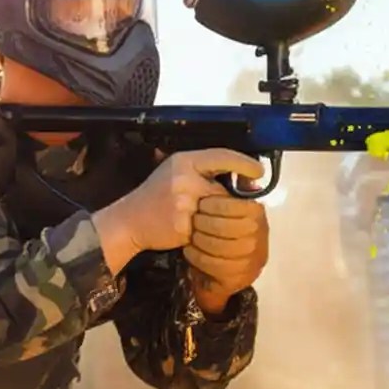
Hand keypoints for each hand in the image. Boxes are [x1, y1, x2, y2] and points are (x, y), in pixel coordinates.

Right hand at [92, 149, 264, 274]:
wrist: (129, 220)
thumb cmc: (156, 196)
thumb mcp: (176, 173)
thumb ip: (204, 173)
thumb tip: (245, 178)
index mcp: (184, 161)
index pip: (222, 156)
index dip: (244, 163)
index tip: (259, 171)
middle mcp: (184, 178)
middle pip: (223, 189)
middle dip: (228, 201)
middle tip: (227, 207)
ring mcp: (183, 202)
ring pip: (218, 211)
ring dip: (216, 218)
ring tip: (202, 219)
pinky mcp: (183, 224)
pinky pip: (207, 229)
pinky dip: (204, 232)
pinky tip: (190, 229)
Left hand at [183, 176, 269, 315]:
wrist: (222, 264)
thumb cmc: (219, 224)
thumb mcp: (223, 200)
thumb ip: (227, 183)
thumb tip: (235, 170)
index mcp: (256, 211)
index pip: (238, 206)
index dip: (217, 204)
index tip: (201, 204)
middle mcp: (259, 234)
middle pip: (228, 227)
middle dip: (205, 223)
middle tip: (193, 220)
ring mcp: (252, 256)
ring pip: (221, 247)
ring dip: (200, 240)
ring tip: (191, 235)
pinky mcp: (242, 275)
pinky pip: (215, 266)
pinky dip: (197, 257)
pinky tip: (190, 250)